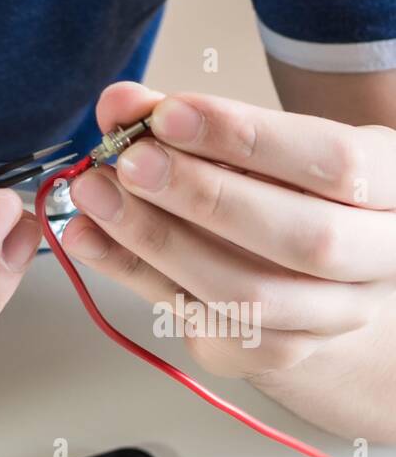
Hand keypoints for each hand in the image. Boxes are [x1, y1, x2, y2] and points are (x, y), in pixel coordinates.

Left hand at [60, 82, 395, 395]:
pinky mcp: (276, 352)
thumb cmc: (286, 187)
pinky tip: (90, 238)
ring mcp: (334, 317)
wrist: (323, 273)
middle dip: (205, 197)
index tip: (167, 114)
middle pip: (304, 239)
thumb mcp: (258, 140)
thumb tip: (120, 104)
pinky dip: (136, 276)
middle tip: (128, 161)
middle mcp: (381, 259)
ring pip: (251, 296)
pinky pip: (204, 324)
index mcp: (393, 186)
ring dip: (159, 241)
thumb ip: (188, 118)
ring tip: (95, 195)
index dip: (247, 138)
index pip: (334, 162)